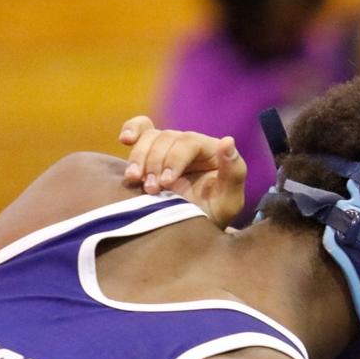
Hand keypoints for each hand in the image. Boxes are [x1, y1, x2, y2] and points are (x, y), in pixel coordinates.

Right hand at [118, 115, 245, 227]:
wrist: (194, 228)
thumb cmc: (215, 214)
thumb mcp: (230, 200)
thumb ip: (234, 172)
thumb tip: (228, 140)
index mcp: (212, 150)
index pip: (189, 142)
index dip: (175, 159)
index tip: (167, 183)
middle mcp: (190, 143)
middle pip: (166, 138)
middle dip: (155, 163)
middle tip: (151, 190)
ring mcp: (170, 146)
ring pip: (149, 137)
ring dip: (139, 158)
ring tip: (135, 180)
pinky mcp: (153, 151)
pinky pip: (141, 130)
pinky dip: (132, 130)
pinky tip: (125, 140)